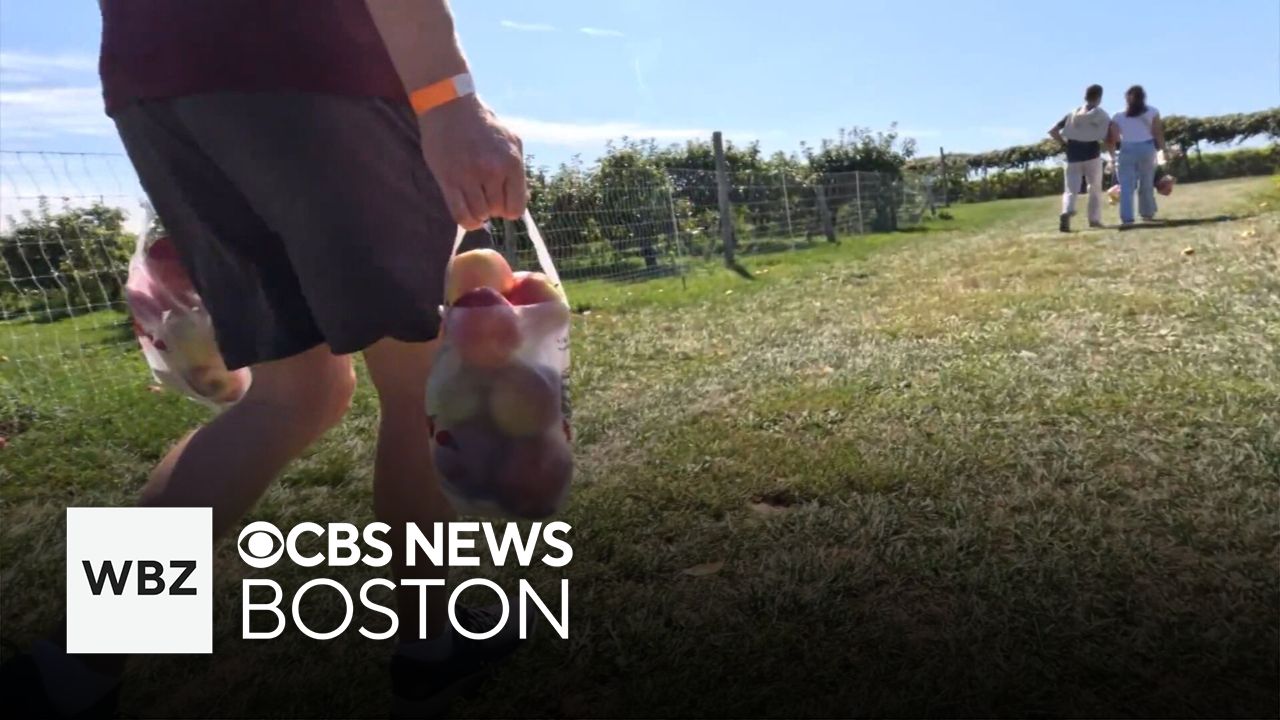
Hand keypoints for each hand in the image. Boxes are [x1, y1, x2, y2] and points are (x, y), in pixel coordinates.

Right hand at [418, 96, 526, 229]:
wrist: (450, 106)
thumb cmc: (484, 125)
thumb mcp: (512, 141)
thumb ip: (519, 172)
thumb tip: (522, 200)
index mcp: (511, 163)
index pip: (517, 208)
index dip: (510, 208)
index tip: (503, 200)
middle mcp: (491, 171)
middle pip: (497, 211)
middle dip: (493, 208)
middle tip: (486, 194)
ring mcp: (468, 176)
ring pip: (479, 214)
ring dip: (479, 212)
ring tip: (476, 197)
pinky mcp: (448, 179)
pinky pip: (460, 214)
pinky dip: (467, 221)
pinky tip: (469, 217)